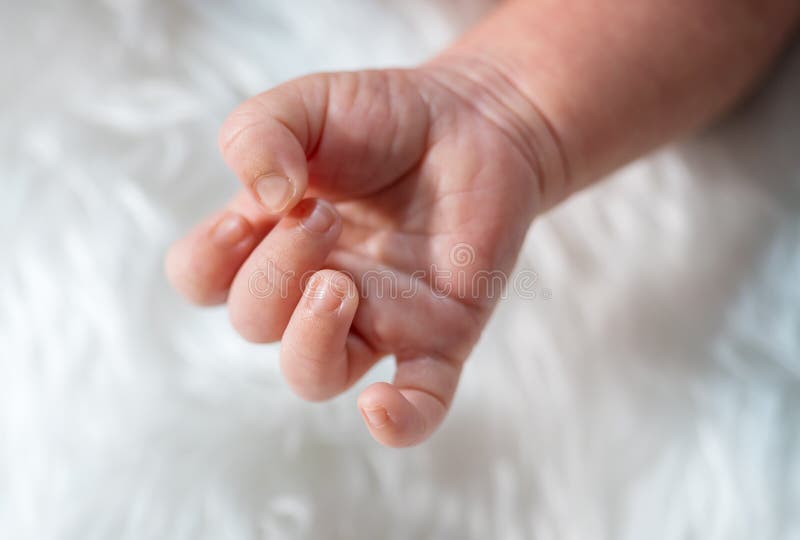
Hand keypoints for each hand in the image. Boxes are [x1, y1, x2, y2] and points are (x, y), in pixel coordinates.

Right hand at [165, 61, 559, 446]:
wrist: (478, 120)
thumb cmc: (386, 118)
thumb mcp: (307, 104)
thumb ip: (259, 133)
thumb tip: (262, 200)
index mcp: (270, 239)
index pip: (202, 282)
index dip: (207, 260)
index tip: (247, 215)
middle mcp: (314, 286)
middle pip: (255, 324)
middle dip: (274, 274)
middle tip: (322, 216)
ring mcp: (378, 316)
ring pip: (313, 374)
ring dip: (310, 339)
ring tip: (339, 284)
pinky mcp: (441, 333)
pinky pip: (420, 403)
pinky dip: (400, 422)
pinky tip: (381, 408)